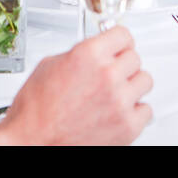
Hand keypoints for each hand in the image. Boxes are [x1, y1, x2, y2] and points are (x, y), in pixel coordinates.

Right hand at [0, 27, 152, 145]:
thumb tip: (94, 51)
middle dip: (123, 62)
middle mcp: (108, 76)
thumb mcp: (50, 65)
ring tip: (116, 91)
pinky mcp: (128, 127)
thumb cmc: (35, 111)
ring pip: (145, 81)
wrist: (31, 142)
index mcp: (89, 55)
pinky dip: (135, 110)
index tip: (119, 45)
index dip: (119, 40)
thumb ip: (79, 54)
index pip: (123, 35)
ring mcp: (120, 102)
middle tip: (112, 70)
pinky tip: (119, 111)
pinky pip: (146, 110)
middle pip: (135, 57)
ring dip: (132, 84)